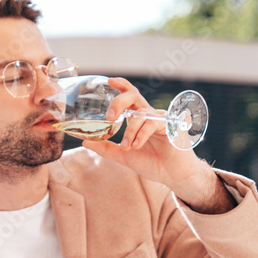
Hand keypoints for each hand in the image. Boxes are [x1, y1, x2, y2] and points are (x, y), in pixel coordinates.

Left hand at [79, 77, 206, 187]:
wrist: (173, 176)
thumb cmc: (152, 163)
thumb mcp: (123, 155)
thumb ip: (106, 147)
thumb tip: (85, 142)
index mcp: (139, 118)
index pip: (130, 96)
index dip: (121, 86)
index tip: (109, 81)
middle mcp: (150, 115)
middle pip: (134, 96)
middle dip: (119, 102)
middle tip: (110, 116)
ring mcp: (161, 118)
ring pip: (140, 114)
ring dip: (130, 131)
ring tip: (127, 147)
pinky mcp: (172, 125)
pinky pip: (151, 123)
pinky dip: (141, 135)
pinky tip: (137, 146)